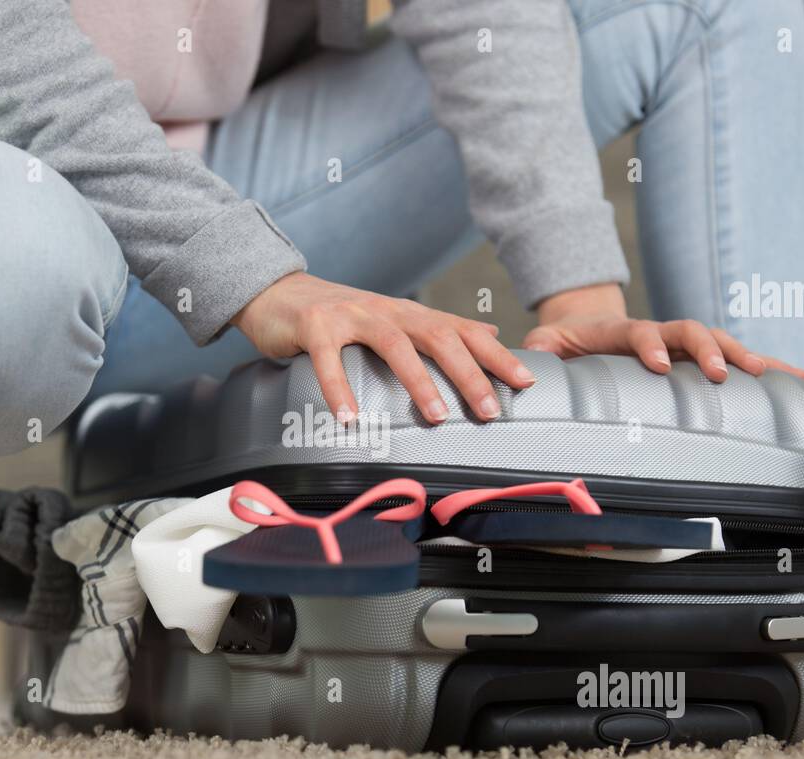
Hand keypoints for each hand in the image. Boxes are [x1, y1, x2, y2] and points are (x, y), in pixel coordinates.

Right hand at [231, 272, 534, 422]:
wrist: (277, 294)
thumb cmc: (339, 318)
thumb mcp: (394, 318)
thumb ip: (438, 327)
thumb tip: (489, 331)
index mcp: (410, 314)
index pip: (463, 331)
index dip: (496, 355)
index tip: (525, 383)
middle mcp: (387, 310)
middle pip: (438, 336)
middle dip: (468, 373)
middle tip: (487, 410)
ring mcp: (351, 315)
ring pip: (394, 344)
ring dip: (418, 381)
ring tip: (436, 416)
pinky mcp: (316, 326)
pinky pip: (330, 360)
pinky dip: (340, 390)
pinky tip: (350, 419)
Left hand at [525, 283, 803, 381]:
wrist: (582, 324)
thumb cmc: (561, 343)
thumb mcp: (542, 346)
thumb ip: (535, 354)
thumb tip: (524, 373)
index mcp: (620, 331)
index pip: (641, 332)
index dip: (651, 346)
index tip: (659, 366)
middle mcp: (657, 333)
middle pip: (690, 331)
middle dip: (709, 350)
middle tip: (722, 375)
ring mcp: (679, 343)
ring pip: (718, 342)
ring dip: (745, 356)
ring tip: (775, 375)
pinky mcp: (693, 356)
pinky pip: (730, 359)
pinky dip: (763, 367)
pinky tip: (794, 379)